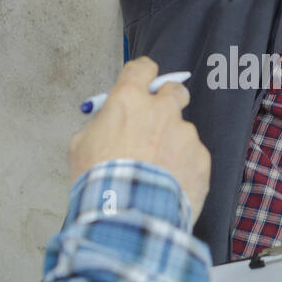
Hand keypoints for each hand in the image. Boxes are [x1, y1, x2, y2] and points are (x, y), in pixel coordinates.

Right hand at [68, 57, 211, 222]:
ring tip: (157, 172)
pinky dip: (184, 168)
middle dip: (168, 101)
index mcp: (130, 100)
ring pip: (183, 130)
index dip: (142, 74)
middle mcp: (162, 110)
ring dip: (173, 144)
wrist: (127, 213)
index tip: (142, 83)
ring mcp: (185, 133)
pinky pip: (193, 156)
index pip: (142, 68)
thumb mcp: (81, 145)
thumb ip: (100, 125)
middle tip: (157, 122)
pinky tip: (168, 185)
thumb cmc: (99, 178)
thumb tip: (108, 122)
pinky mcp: (201, 158)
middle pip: (175, 90)